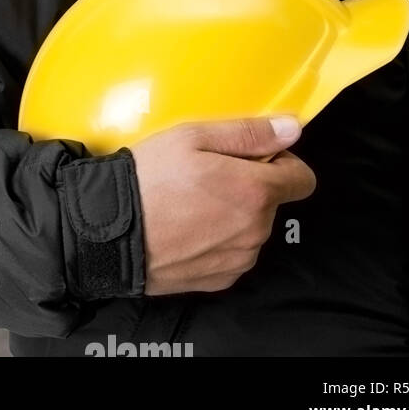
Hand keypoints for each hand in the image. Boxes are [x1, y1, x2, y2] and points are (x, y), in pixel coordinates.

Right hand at [130, 116, 315, 295]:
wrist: (106, 234)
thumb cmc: (145, 182)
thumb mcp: (192, 138)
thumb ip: (249, 133)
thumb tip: (292, 129)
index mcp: (256, 191)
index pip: (303, 178)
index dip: (279, 163)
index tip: (250, 160)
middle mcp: (255, 229)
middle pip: (271, 204)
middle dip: (247, 190)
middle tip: (204, 181)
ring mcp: (238, 259)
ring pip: (250, 231)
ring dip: (232, 219)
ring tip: (188, 208)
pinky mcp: (218, 280)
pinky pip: (231, 256)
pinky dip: (215, 244)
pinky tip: (185, 232)